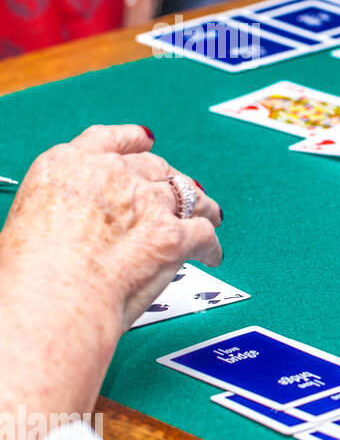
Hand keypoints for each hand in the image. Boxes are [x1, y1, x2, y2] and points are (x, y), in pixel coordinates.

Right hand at [0, 125, 223, 330]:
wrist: (51, 299)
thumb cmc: (29, 271)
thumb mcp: (29, 216)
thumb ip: (67, 205)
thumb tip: (82, 219)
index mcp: (68, 166)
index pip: (109, 140)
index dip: (132, 141)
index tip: (145, 141)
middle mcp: (112, 175)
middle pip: (154, 168)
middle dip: (168, 181)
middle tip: (177, 195)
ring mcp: (147, 203)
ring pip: (189, 196)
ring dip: (202, 206)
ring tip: (210, 215)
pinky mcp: (174, 235)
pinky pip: (204, 235)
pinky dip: (210, 247)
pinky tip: (211, 255)